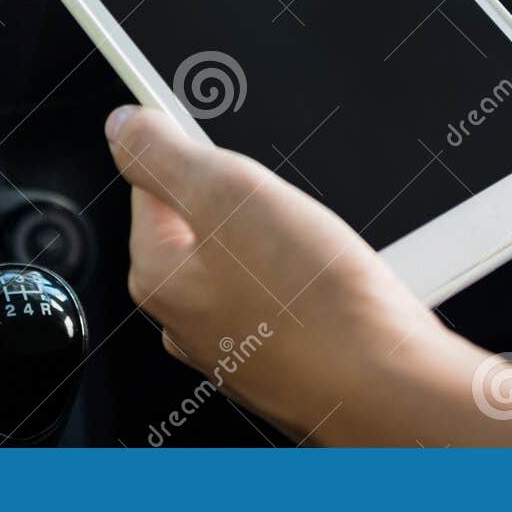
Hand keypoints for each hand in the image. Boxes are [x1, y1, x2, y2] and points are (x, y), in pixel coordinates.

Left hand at [105, 105, 448, 440]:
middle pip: (204, 219)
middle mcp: (186, 315)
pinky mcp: (280, 355)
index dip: (201, 155)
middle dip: (249, 200)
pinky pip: (286, 293)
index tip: (238, 157)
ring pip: (251, 257)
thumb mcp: (227, 193)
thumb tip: (124, 126)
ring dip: (284, 239)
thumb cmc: (313, 304)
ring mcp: (233, 341)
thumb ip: (164, 153)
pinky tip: (335, 280)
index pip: (153, 183)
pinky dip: (308, 278)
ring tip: (318, 248)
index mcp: (158, 272)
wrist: (388, 385)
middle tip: (288, 207)